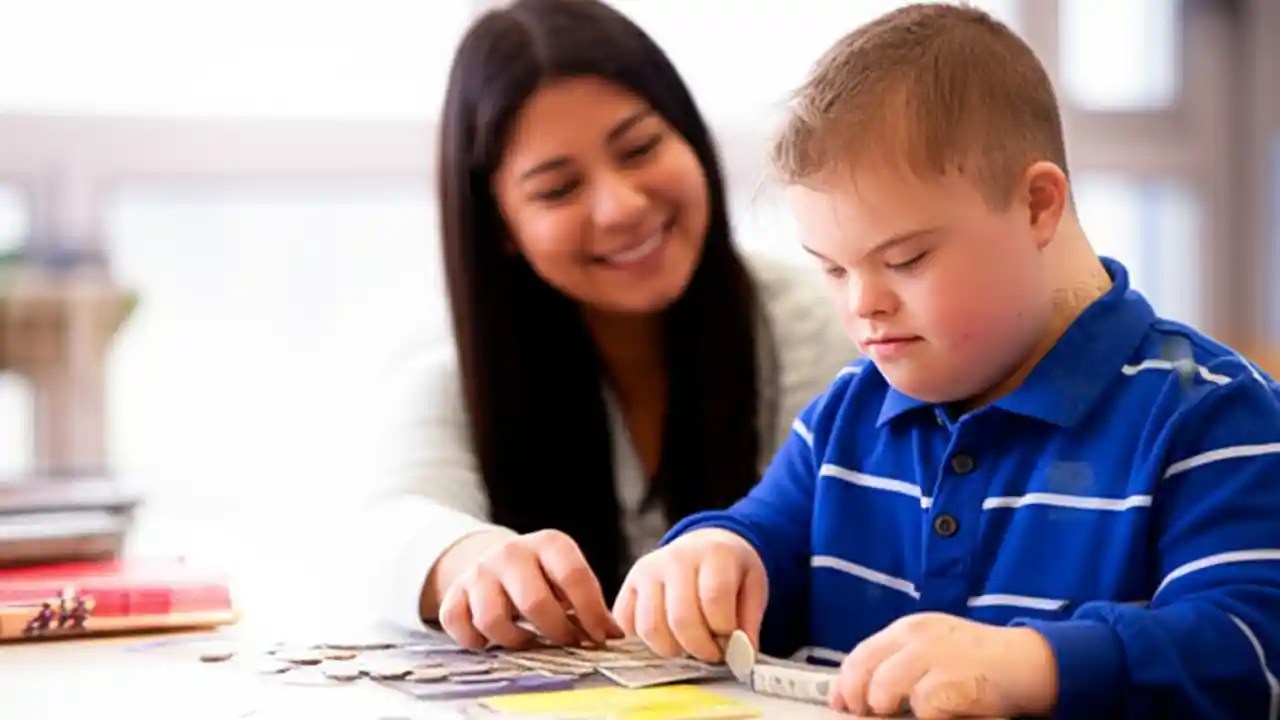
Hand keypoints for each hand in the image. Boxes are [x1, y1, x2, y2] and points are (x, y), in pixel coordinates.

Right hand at [436, 529, 622, 649]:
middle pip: (534, 602)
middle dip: (557, 632)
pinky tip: (493, 640)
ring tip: (530, 642)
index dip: (591, 612)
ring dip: (515, 641)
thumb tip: (613, 634)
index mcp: (548, 544)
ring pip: (493, 620)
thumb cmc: (543, 577)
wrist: (495, 562)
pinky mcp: (454, 594)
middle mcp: (511, 553)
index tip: (602, 637)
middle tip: (568, 644)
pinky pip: (460, 627)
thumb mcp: (567, 577)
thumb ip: (588, 603)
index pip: (574, 576)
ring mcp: (479, 573)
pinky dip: (477, 641)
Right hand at [613, 528, 767, 661]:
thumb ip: (749, 622)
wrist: (704, 545)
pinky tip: (666, 637)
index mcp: (714, 554)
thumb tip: (740, 657)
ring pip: (651, 627)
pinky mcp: (628, 585)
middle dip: (700, 648)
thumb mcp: (754, 587)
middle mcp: (675, 559)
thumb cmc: (730, 570)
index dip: (724, 631)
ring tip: (688, 645)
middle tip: (711, 653)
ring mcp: (647, 570)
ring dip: (672, 649)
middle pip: (681, 619)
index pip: (715, 600)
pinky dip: (644, 641)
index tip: (730, 642)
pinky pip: (626, 624)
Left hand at [830, 612, 1057, 718]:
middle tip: (868, 714)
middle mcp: (917, 637)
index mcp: (909, 629)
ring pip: (884, 689)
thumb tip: (864, 691)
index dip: (846, 681)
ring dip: (889, 707)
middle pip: (864, 669)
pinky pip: (922, 707)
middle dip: (860, 697)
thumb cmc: (979, 661)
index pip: (862, 653)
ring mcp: (934, 657)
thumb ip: (901, 661)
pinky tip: (943, 712)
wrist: (1029, 661)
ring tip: (910, 712)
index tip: (841, 703)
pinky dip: (927, 715)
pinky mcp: (953, 681)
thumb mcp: (935, 648)